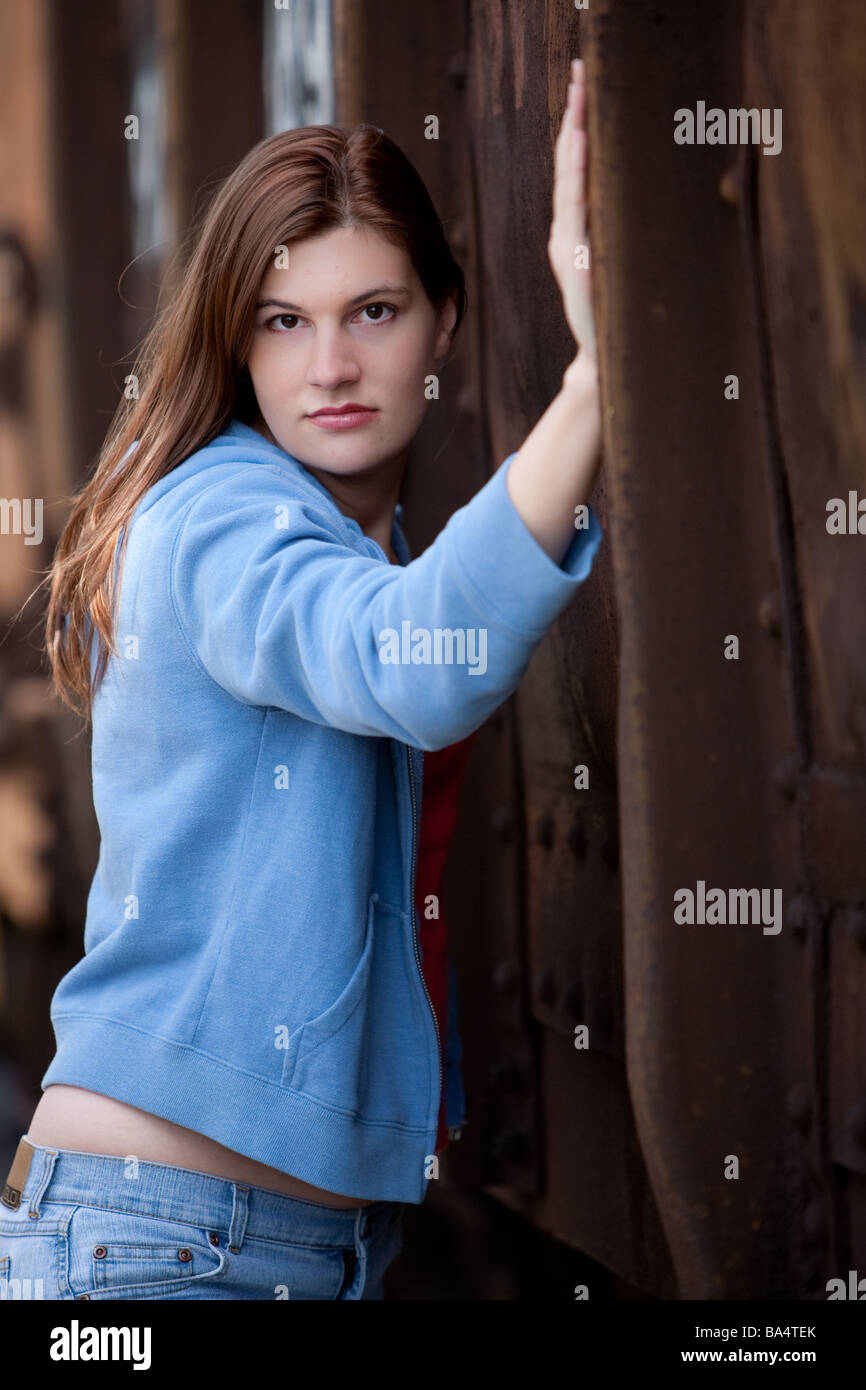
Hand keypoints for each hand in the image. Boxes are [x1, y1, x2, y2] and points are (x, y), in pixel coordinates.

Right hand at [547, 58, 595, 361]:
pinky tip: (580, 144)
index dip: (579, 126)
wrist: (602, 359)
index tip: (585, 84)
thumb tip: (628, 206)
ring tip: (580, 96)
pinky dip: (576, 173)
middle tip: (580, 71)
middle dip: (575, 115)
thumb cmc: (613, 315)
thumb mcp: (613, 268)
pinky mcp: (578, 261)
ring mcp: (568, 247)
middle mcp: (566, 235)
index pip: (576, 170)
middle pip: (569, 164)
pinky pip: (574, 208)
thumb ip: (611, 240)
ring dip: (575, 134)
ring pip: (569, 180)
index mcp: (575, 234)